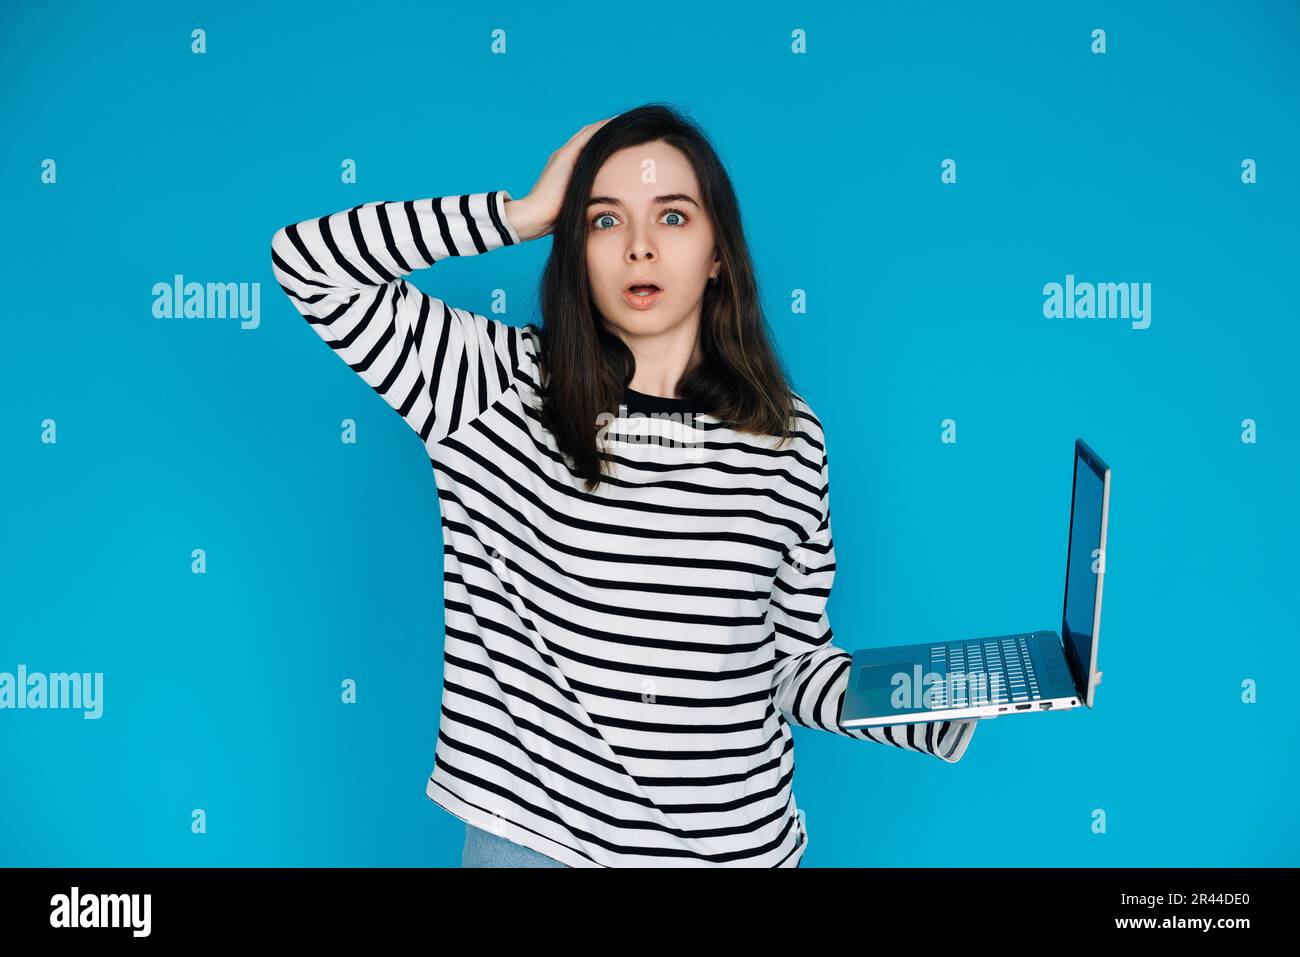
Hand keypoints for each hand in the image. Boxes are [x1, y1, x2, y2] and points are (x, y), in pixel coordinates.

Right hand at [504, 116, 614, 240]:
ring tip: (625, 121)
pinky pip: (588, 136)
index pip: (588, 149)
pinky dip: (602, 128)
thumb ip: (587, 202)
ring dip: (607, 126)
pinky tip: (616, 123)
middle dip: (607, 131)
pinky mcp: (565, 156)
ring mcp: (564, 155)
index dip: (604, 142)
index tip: (623, 140)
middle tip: (627, 126)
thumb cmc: (555, 218)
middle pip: (590, 137)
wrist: (536, 217)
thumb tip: (603, 213)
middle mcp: (565, 157)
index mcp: (567, 168)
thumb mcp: (576, 207)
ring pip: (589, 133)